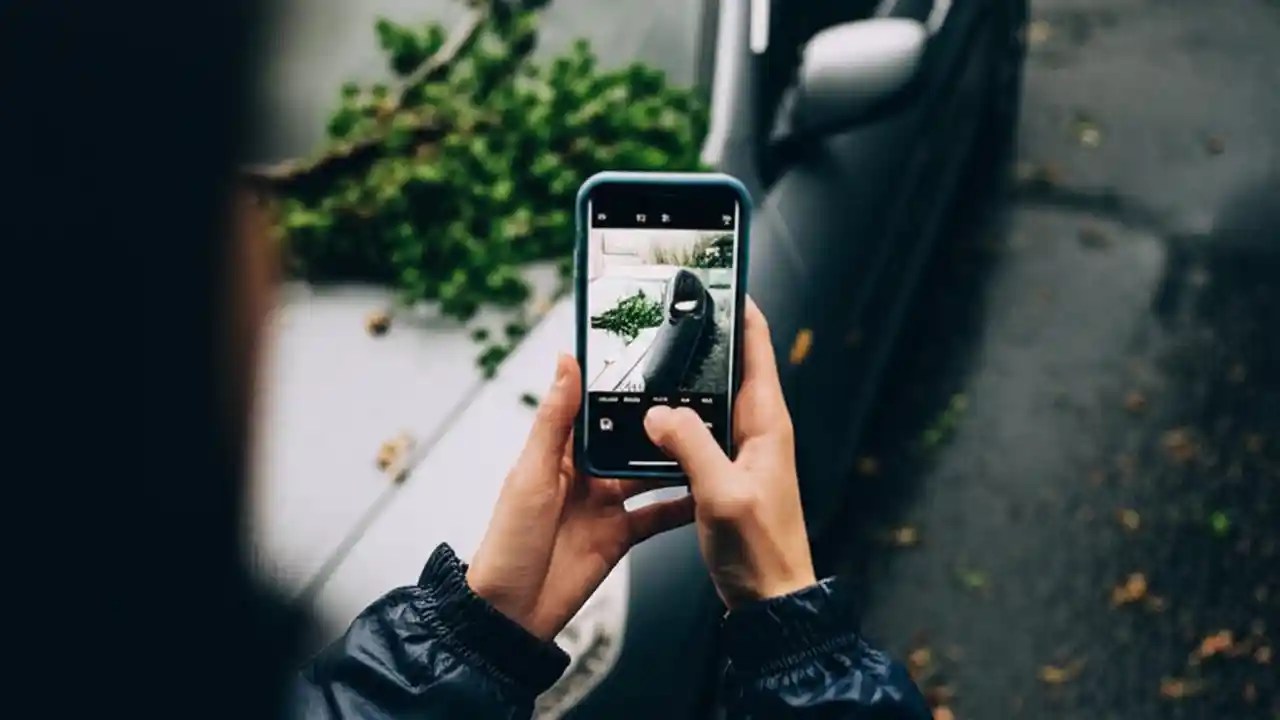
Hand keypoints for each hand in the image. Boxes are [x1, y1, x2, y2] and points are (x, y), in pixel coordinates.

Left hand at [466, 355, 694, 640]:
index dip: (616, 386)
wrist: (513, 613)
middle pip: (626, 439)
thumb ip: (553, 422)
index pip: (591, 409)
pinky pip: (657, 515)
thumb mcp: (531, 476)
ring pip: (647, 473)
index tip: (647, 360)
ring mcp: (604, 505)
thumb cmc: (508, 544)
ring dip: (672, 461)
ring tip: (705, 441)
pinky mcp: (620, 534)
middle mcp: (583, 475)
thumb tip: (564, 364)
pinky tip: (703, 493)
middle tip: (692, 401)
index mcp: (557, 453)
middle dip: (655, 423)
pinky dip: (680, 505)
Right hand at [643, 298, 815, 609]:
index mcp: (768, 424)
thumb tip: (658, 412)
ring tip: (652, 362)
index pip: (756, 349)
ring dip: (685, 384)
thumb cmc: (761, 551)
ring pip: (711, 401)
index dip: (740, 311)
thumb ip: (690, 446)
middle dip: (704, 340)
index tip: (719, 280)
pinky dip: (677, 422)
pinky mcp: (727, 473)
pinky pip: (700, 433)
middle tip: (671, 313)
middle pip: (730, 369)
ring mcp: (744, 452)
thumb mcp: (722, 493)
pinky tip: (651, 426)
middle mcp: (759, 430)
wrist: (771, 601)